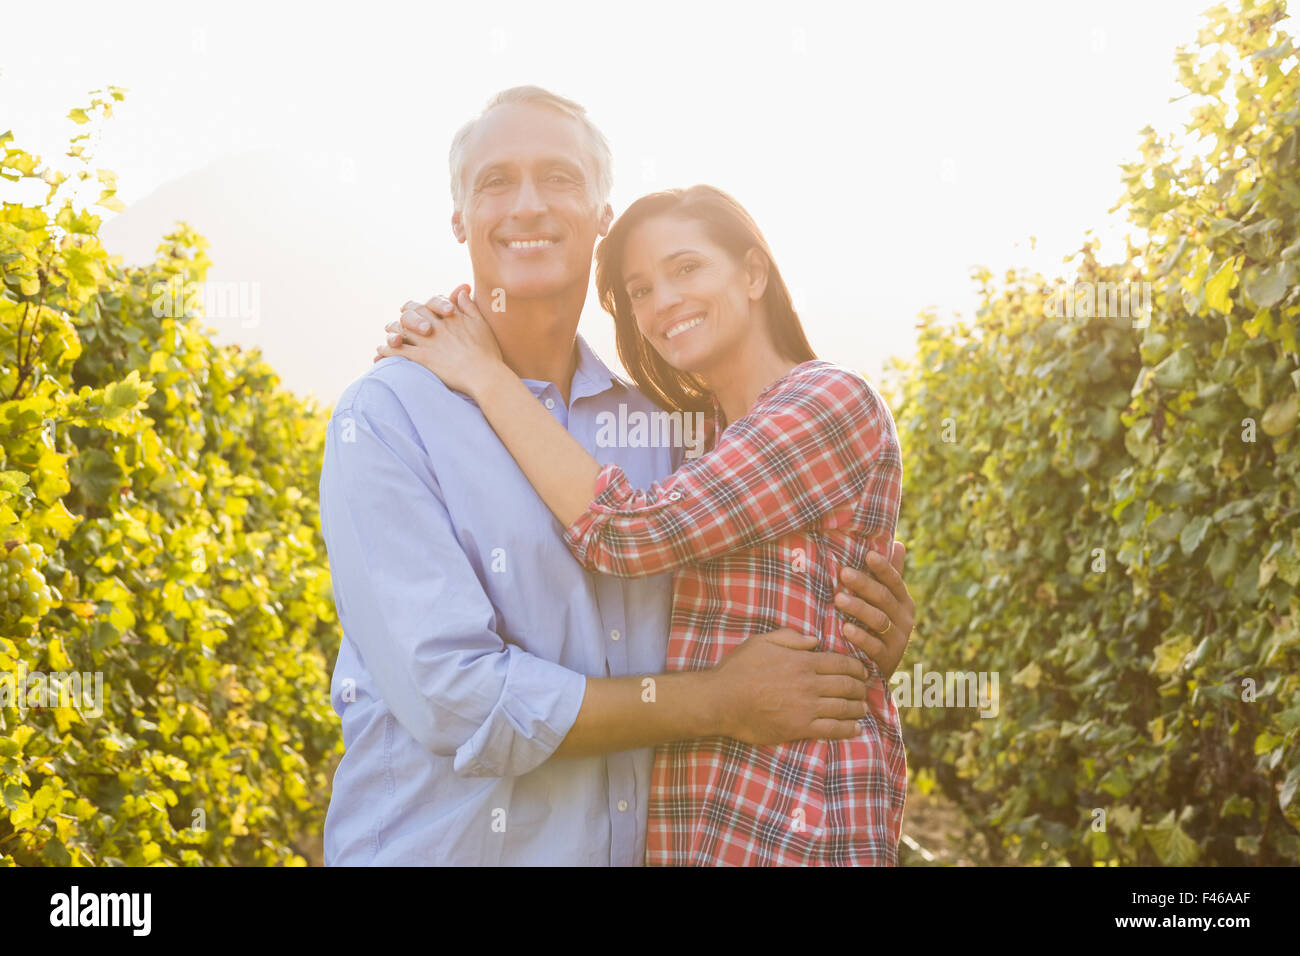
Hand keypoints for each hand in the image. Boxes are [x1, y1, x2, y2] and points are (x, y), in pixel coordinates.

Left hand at [374, 286, 504, 396]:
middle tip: (396, 320)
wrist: (484, 374)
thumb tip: (461, 290)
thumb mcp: (481, 323)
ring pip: (403, 330)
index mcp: (450, 317)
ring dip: (392, 331)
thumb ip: (469, 306)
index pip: (429, 304)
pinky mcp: (423, 358)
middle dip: (403, 315)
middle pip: (413, 313)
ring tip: (388, 336)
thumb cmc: (487, 352)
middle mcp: (437, 326)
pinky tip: (381, 351)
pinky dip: (388, 350)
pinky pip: (399, 351)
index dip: (419, 306)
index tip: (412, 307)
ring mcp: (428, 342)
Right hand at [707, 628, 869, 745]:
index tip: (863, 670)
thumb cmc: (738, 669)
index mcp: (802, 662)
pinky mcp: (799, 728)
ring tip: (863, 708)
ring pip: (844, 708)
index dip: (857, 667)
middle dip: (861, 687)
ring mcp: (806, 708)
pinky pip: (831, 729)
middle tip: (865, 689)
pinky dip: (848, 729)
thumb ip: (790, 637)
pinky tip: (855, 728)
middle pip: (847, 685)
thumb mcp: (762, 642)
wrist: (721, 700)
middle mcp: (809, 684)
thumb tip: (815, 640)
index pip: (842, 663)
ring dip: (858, 707)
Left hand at [835, 539, 914, 678]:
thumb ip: (890, 576)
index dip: (883, 567)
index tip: (868, 554)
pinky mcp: (888, 659)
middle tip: (843, 572)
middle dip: (864, 584)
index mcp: (903, 602)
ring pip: (879, 620)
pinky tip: (845, 628)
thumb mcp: (885, 602)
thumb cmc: (877, 627)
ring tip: (839, 598)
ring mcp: (898, 640)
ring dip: (859, 608)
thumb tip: (898, 542)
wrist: (878, 670)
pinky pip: (874, 646)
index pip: (895, 581)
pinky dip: (860, 637)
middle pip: (884, 598)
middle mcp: (905, 619)